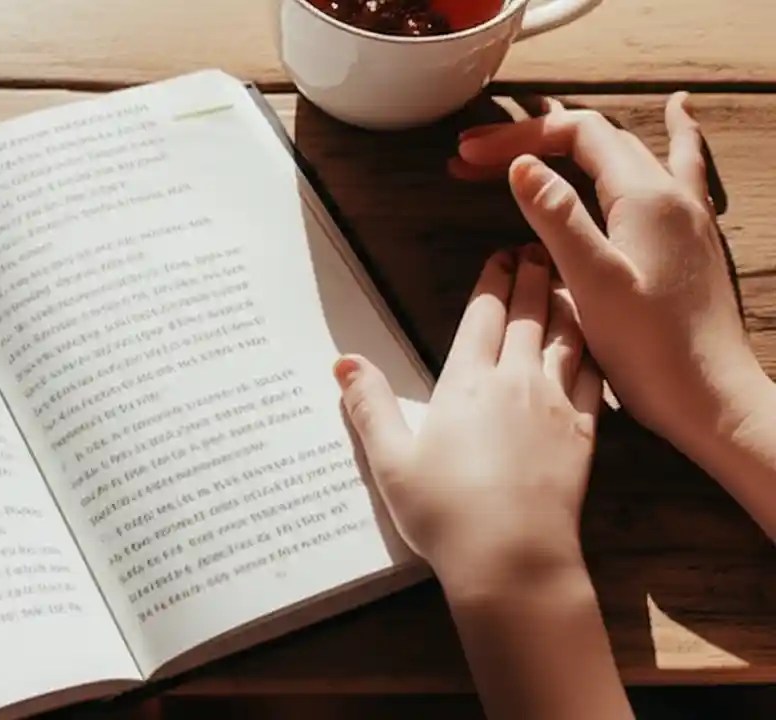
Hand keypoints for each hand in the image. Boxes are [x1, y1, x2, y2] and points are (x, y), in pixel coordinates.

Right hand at [335, 246, 601, 582]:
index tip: (499, 257)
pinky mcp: (584, 434)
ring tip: (568, 282)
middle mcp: (515, 382)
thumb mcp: (391, 461)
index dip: (491, 282)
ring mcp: (556, 406)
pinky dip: (593, 352)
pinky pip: (593, 378)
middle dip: (532, 278)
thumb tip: (343, 363)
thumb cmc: (445, 513)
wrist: (513, 559)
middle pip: (528, 315)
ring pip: (567, 337)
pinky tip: (594, 346)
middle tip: (536, 252)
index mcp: (466, 382)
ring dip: (566, 304)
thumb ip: (369, 406)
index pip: (482, 316)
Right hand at [452, 94, 769, 464]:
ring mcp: (685, 214)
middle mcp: (671, 194)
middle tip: (473, 159)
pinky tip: (677, 112)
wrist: (711, 399)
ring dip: (575, 139)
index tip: (467, 157)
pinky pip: (679, 164)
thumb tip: (521, 165)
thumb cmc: (653, 351)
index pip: (575, 135)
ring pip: (626, 150)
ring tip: (538, 121)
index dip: (517, 137)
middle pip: (595, 139)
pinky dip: (671, 133)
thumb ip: (557, 218)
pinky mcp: (689, 239)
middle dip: (530, 140)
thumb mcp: (593, 282)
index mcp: (644, 198)